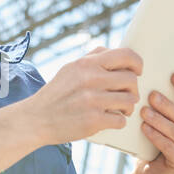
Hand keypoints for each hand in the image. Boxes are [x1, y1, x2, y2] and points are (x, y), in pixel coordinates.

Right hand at [21, 46, 142, 146]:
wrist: (35, 119)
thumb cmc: (55, 94)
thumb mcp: (70, 69)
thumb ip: (92, 59)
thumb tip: (114, 52)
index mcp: (87, 64)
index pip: (126, 55)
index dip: (137, 63)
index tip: (137, 71)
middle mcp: (91, 79)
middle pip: (131, 80)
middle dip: (132, 89)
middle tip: (125, 96)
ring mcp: (93, 100)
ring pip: (130, 101)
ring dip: (127, 107)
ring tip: (118, 109)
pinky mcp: (94, 120)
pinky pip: (121, 120)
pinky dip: (118, 122)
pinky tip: (109, 120)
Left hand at [133, 72, 173, 173]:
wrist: (148, 172)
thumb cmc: (152, 142)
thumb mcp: (159, 123)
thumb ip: (162, 109)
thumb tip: (153, 84)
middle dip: (166, 105)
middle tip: (151, 95)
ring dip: (158, 120)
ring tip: (143, 111)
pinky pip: (168, 147)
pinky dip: (155, 136)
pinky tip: (144, 128)